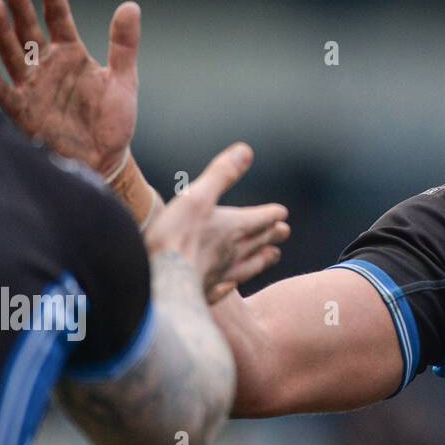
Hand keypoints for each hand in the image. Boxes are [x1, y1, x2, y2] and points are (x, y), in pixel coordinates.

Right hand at [0, 0, 139, 176]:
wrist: (106, 159)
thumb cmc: (114, 119)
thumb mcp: (124, 79)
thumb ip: (124, 44)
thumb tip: (130, 5)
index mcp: (72, 54)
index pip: (57, 17)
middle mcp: (48, 66)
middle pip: (30, 30)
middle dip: (20, 8)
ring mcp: (33, 86)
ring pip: (13, 54)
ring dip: (2, 32)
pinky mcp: (23, 111)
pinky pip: (4, 92)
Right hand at [146, 142, 290, 303]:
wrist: (160, 283)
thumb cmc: (176, 237)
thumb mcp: (197, 196)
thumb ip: (222, 174)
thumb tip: (246, 150)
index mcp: (234, 228)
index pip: (262, 219)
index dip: (272, 214)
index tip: (282, 213)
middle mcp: (233, 253)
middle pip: (259, 242)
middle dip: (272, 234)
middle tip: (284, 232)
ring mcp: (222, 275)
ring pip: (249, 266)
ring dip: (262, 259)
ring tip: (272, 256)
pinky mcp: (206, 294)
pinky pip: (226, 287)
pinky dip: (234, 283)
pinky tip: (233, 285)